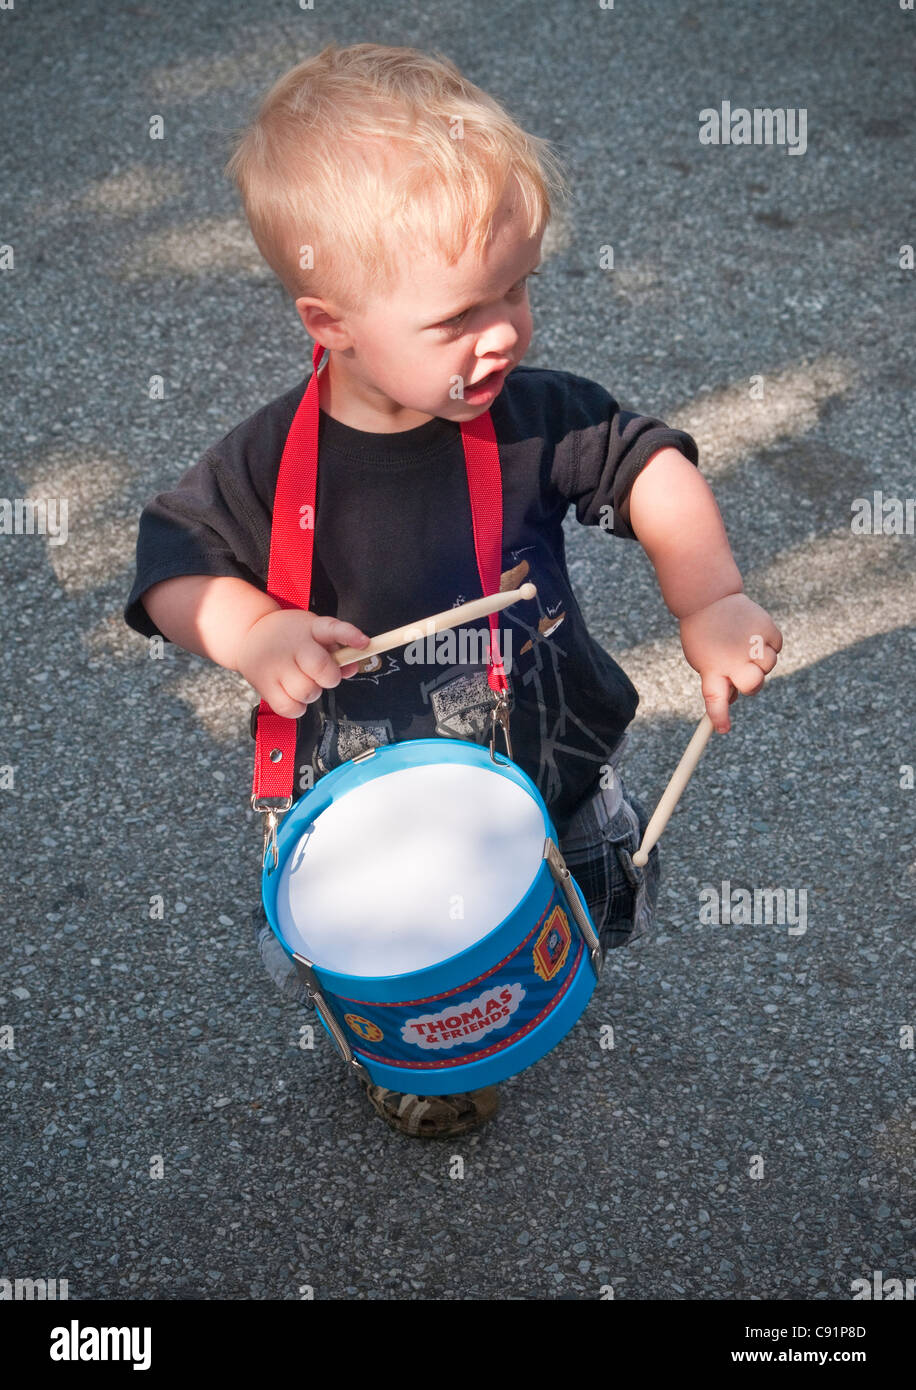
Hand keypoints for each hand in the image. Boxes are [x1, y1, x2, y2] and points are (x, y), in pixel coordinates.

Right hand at [236, 609, 369, 717]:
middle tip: (324, 675)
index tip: (364, 643)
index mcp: (310, 628)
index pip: (333, 628)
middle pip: (320, 668)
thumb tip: (352, 669)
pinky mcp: (264, 686)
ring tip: (303, 681)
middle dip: (330, 677)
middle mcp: (292, 645)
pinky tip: (293, 694)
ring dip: (313, 692)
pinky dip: (298, 707)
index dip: (350, 635)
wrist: (249, 635)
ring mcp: (276, 666)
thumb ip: (338, 650)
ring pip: (307, 692)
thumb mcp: (315, 633)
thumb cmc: (291, 637)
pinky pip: (291, 709)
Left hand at [678, 593, 782, 732]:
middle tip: (744, 673)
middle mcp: (733, 658)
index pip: (715, 700)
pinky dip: (768, 643)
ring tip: (743, 642)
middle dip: (752, 685)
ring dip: (760, 660)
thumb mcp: (704, 659)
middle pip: (753, 686)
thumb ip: (720, 679)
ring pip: (769, 665)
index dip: (720, 717)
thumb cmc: (703, 634)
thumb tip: (737, 696)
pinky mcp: (767, 628)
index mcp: (711, 668)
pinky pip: (776, 646)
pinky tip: (752, 633)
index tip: (723, 729)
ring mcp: (752, 644)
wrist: (708, 597)